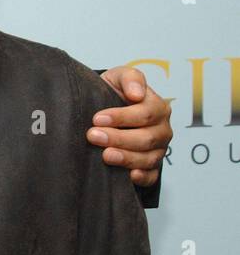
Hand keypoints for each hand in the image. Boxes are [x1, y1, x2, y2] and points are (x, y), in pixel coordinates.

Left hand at [89, 66, 171, 187]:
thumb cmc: (114, 92)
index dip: (122, 117)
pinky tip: (129, 176)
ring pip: (148, 158)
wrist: (105, 109)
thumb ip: (130, 78)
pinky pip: (151, 176)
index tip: (97, 118)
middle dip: (119, 138)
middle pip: (146, 138)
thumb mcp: (119, 77)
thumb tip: (136, 93)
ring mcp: (158, 149)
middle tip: (93, 136)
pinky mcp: (151, 167)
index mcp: (157, 107)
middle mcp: (161, 130)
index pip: (146, 114)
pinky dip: (142, 177)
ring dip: (126, 158)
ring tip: (105, 155)